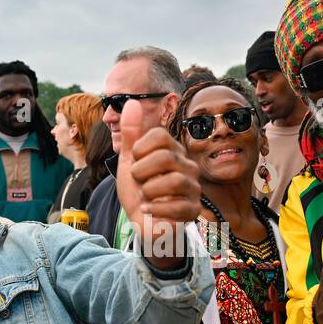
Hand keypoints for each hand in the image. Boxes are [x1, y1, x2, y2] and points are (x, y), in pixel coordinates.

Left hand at [114, 99, 201, 268]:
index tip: (135, 161)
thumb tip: (133, 101)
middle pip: (166, 157)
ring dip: (150, 190)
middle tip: (139, 182)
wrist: (141, 222)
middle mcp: (186, 165)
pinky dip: (156, 208)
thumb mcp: (129, 160)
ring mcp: (192, 188)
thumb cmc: (137, 190)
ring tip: (144, 197)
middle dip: (142, 172)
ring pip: (174, 181)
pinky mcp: (193, 210)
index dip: (140, 149)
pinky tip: (148, 209)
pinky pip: (178, 205)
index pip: (159, 136)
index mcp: (172, 150)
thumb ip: (131, 133)